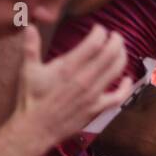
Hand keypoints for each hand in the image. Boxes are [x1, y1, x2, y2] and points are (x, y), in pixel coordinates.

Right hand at [18, 26, 133, 149]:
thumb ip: (30, 47)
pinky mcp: (97, 108)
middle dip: (116, 40)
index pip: (94, 43)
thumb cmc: (31, 99)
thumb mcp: (28, 71)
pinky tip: (126, 79)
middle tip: (115, 36)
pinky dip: (125, 87)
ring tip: (120, 50)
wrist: (36, 128)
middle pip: (110, 54)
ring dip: (122, 56)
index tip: (98, 29)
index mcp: (68, 67)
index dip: (100, 32)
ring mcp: (93, 94)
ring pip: (116, 70)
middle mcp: (84, 79)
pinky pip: (118, 97)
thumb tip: (30, 26)